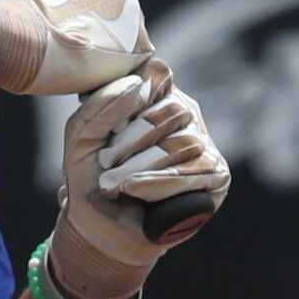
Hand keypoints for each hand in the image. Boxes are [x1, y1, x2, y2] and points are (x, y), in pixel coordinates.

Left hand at [48, 59, 230, 298]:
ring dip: (142, 165)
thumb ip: (100, 105)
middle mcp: (183, 113)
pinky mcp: (216, 174)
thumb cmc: (90, 173)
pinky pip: (197, 172)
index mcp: (151, 94)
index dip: (135, 92)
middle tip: (104, 162)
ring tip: (112, 184)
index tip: (108, 123)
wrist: (100, 225)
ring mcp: (202, 142)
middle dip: (133, 138)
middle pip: (172, 109)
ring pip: (184, 143)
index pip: (157, 73)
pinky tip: (135, 191)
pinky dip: (161, 182)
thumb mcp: (81, 136)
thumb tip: (135, 84)